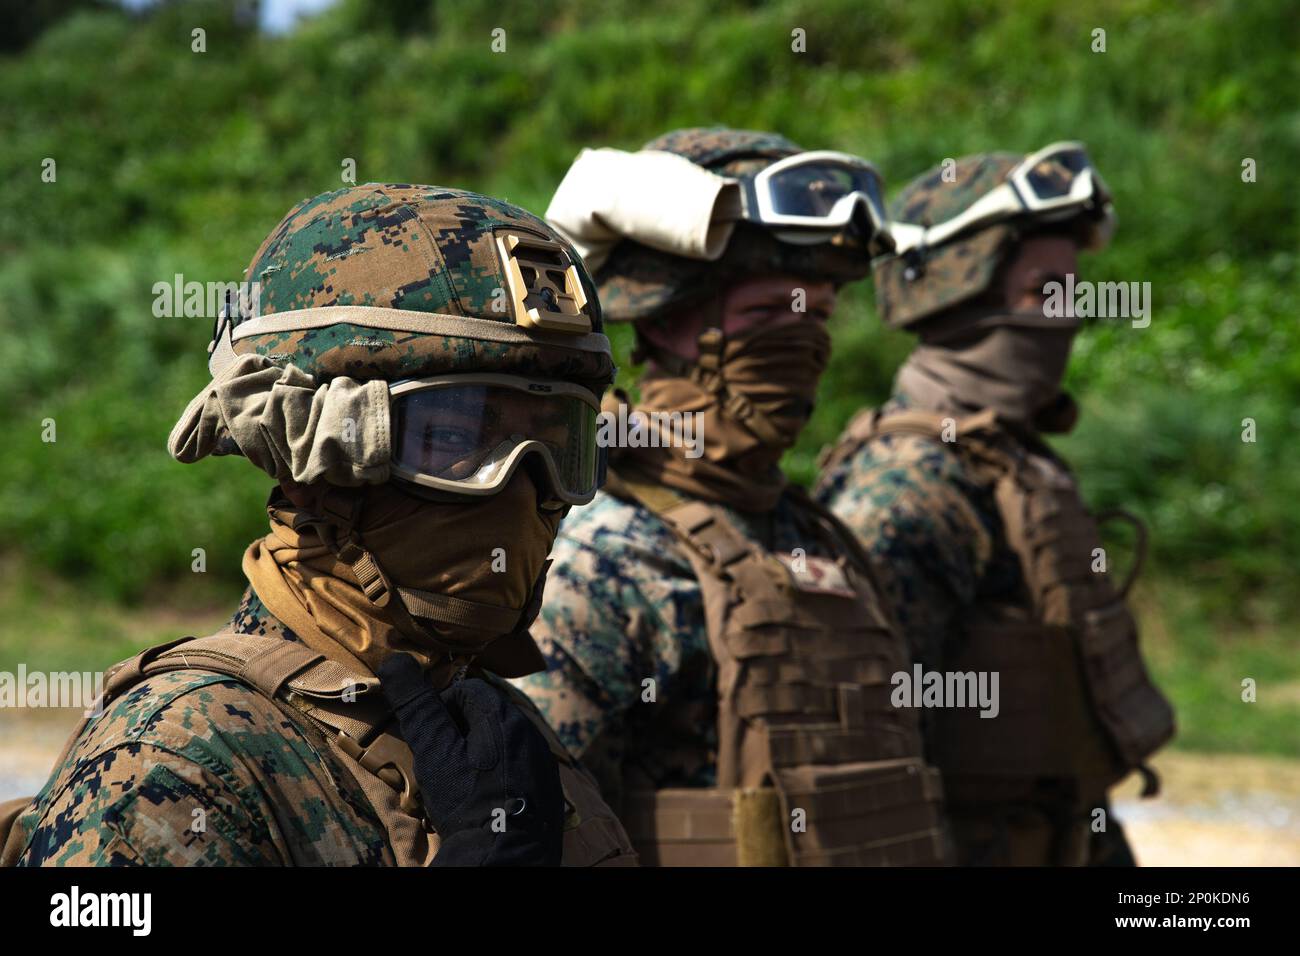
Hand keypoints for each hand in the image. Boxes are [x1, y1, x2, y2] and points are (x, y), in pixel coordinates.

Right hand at [378, 653, 563, 865]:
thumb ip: (417, 705)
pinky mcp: (548, 789)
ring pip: (503, 742)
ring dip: (480, 754)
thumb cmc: (466, 800)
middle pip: (487, 716)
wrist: (504, 856)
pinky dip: (499, 776)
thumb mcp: (434, 750)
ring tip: (459, 783)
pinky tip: (484, 798)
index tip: (429, 738)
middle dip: (459, 731)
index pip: (467, 690)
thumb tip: (395, 659)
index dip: (441, 709)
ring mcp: (543, 762)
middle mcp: (530, 732)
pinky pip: (518, 768)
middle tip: (440, 761)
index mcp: (505, 716)